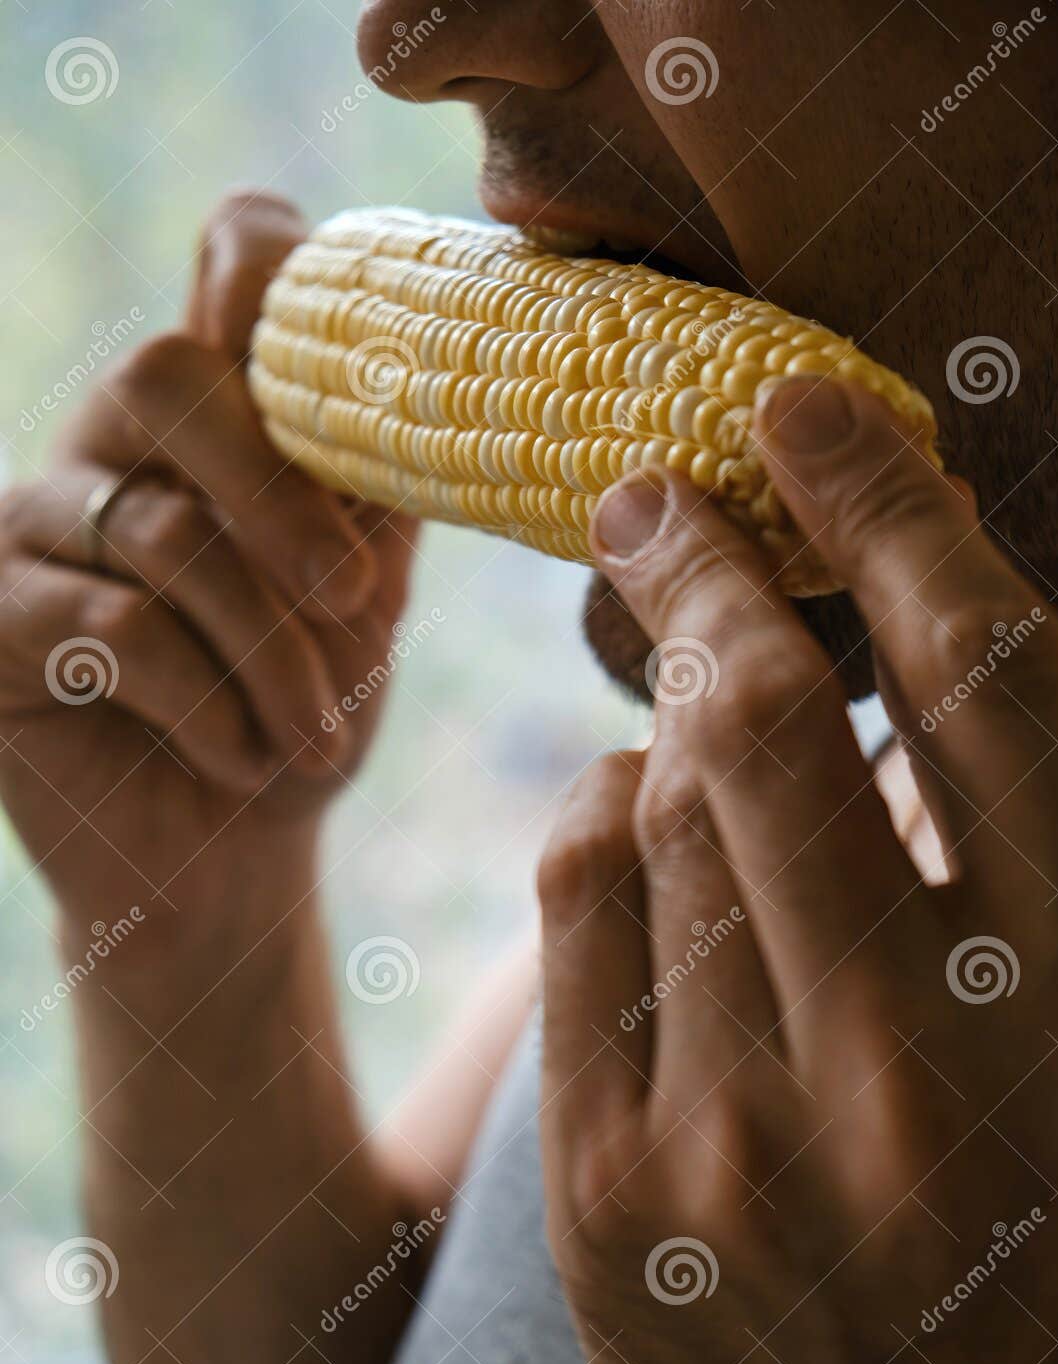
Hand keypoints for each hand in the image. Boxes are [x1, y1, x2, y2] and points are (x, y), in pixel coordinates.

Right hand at [0, 191, 415, 958]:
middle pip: (168, 372)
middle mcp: (112, 443)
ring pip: (164, 532)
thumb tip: (457, 394)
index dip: (278, 268)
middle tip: (358, 600)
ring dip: (271, 651)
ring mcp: (35, 524)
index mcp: (216, 413)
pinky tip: (242, 757)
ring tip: (314, 735)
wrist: (229, 859)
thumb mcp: (364, 599)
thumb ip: (378, 490)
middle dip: (282, 499)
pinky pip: (118, 630)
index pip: (232, 250)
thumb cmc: (301, 716)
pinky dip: (210, 706)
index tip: (350, 378)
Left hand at [538, 377, 1057, 1363]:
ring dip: (659, 716)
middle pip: (771, 723)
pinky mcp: (611, 1200)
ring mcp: (747, 1144)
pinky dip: (598, 825)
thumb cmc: (1027, 1246)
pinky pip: (575, 911)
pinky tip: (632, 825)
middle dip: (695, 573)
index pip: (989, 689)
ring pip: (658, 806)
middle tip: (645, 498)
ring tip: (677, 702)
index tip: (806, 418)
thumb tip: (893, 640)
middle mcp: (920, 1069)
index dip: (891, 518)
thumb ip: (1011, 853)